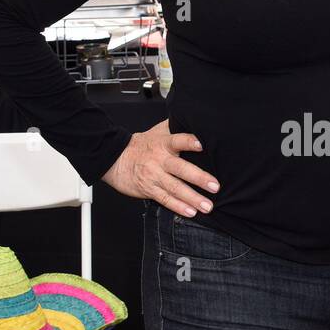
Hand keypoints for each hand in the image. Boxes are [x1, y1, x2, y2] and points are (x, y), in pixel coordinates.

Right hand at [102, 119, 218, 214]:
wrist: (114, 158)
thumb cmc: (140, 145)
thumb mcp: (157, 132)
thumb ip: (175, 127)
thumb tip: (194, 117)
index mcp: (163, 144)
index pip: (178, 140)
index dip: (189, 142)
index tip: (201, 145)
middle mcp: (160, 160)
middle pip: (180, 169)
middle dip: (199, 178)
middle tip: (215, 186)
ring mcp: (154, 176)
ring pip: (175, 187)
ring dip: (192, 198)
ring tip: (207, 206)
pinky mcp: (148, 189)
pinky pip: (165, 199)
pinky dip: (178, 207)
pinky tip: (191, 212)